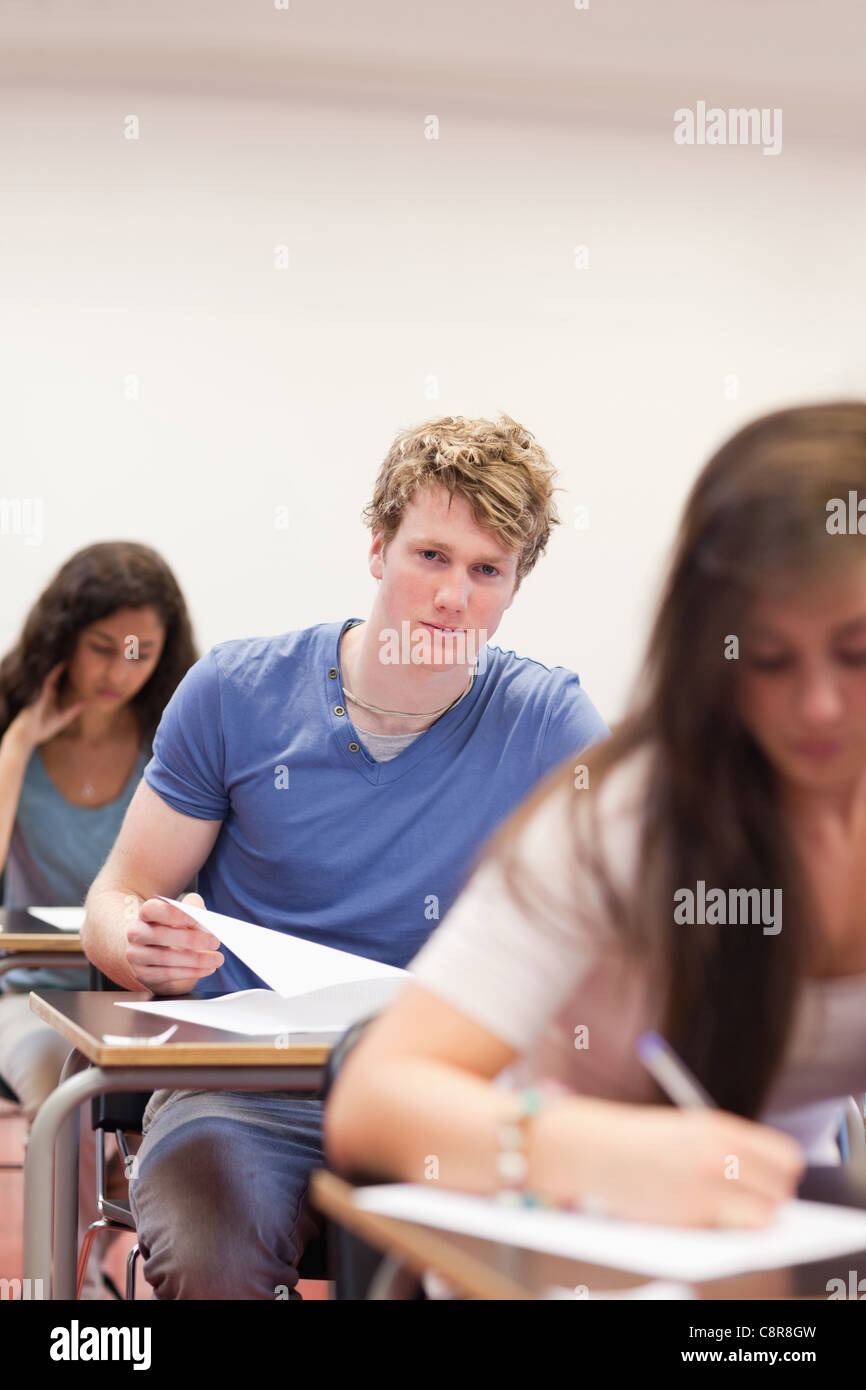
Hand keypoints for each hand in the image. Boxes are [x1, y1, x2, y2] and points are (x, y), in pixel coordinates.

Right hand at [5, 663, 85, 752]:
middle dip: (62, 667)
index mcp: (50, 698)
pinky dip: (54, 672)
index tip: (74, 666)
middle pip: (54, 676)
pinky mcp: (40, 693)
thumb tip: (85, 703)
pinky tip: (61, 665)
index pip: (58, 683)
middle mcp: (45, 693)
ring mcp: (42, 692)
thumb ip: (72, 711)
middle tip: (72, 656)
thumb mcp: (62, 719)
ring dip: (59, 667)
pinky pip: (48, 680)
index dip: (64, 674)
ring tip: (68, 657)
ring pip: (51, 675)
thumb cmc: (43, 729)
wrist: (29, 734)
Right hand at [125, 892, 224, 995]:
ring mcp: (136, 955)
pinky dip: (191, 972)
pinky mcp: (143, 974)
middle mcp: (136, 933)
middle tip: (215, 942)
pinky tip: (207, 969)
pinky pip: (167, 974)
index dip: (174, 914)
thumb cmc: (176, 928)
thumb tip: (202, 914)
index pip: (152, 910)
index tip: (197, 919)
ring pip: (165, 958)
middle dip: (192, 939)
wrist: (160, 953)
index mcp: (146, 913)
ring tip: (216, 959)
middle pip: (160, 935)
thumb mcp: (185, 914)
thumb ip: (194, 908)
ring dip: (196, 960)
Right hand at [539, 1101, 803, 1227]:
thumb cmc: (644, 1142)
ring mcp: (706, 1188)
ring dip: (754, 1218)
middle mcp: (720, 1156)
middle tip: (752, 1202)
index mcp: (722, 1129)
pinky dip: (730, 1231)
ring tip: (733, 1213)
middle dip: (771, 1201)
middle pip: (780, 1191)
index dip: (782, 1175)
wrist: (597, 1148)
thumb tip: (772, 1183)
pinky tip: (710, 1221)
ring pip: (764, 1216)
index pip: (785, 1158)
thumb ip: (729, 1149)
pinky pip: (734, 1231)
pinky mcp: (690, 1216)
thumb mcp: (691, 1130)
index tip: (772, 1181)